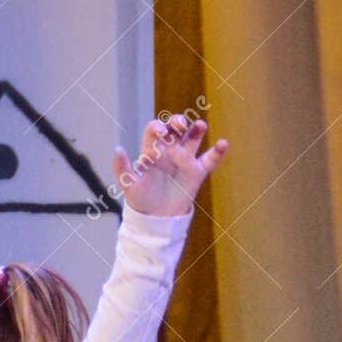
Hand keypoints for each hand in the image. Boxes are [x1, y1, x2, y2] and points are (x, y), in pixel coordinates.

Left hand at [113, 115, 227, 216]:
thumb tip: (118, 149)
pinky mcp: (197, 172)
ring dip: (197, 130)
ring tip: (200, 126)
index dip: (158, 128)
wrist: (155, 219)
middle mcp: (169, 151)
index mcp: (152, 150)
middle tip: (180, 124)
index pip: (155, 131)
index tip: (160, 132)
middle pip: (175, 129)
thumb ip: (122, 168)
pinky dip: (218, 152)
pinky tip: (224, 143)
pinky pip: (209, 160)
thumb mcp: (129, 185)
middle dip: (178, 122)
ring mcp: (184, 160)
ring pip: (193, 139)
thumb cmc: (140, 200)